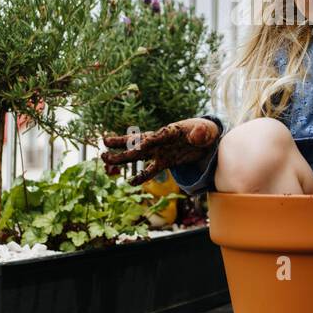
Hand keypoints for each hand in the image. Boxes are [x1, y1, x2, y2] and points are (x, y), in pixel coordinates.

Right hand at [100, 117, 220, 186]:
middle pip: (139, 141)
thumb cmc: (206, 131)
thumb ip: (201, 133)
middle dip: (122, 143)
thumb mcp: (207, 131)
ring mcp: (161, 151)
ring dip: (122, 157)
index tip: (137, 146)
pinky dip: (141, 176)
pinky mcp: (164, 161)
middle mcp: (161, 140)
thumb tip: (196, 136)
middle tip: (104, 142)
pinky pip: (151, 170)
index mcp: (171, 130)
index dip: (148, 141)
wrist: (208, 139)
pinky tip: (130, 182)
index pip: (157, 136)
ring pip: (138, 154)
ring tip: (104, 159)